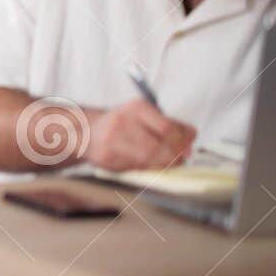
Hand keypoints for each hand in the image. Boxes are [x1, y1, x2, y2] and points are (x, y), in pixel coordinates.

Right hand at [80, 100, 195, 171]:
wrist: (85, 131)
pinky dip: (148, 167)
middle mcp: (123, 122)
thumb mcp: (141, 114)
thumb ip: (167, 124)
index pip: (167, 127)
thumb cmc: (120, 123)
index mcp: (136, 108)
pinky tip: (151, 163)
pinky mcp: (107, 157)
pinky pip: (134, 167)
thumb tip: (190, 139)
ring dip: (164, 163)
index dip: (183, 138)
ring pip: (148, 159)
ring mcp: (113, 141)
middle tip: (183, 156)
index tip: (190, 142)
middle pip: (158, 147)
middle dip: (175, 154)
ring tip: (170, 161)